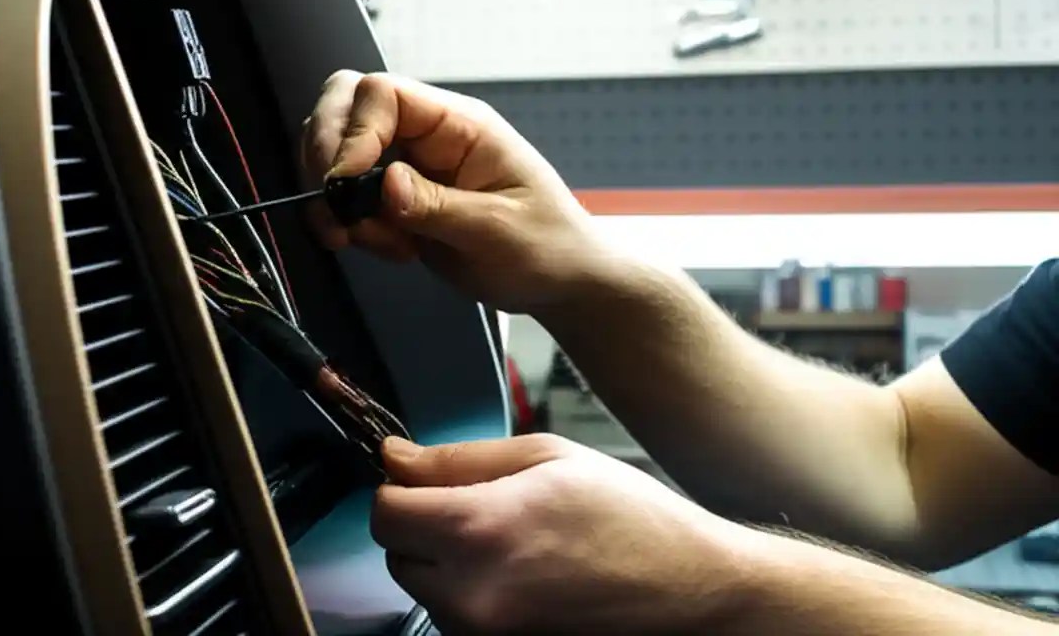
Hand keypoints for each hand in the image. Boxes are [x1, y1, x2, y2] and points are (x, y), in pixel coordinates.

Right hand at [300, 70, 603, 313]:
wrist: (557, 282)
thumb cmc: (546, 246)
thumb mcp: (498, 230)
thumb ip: (438, 206)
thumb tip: (386, 184)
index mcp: (459, 125)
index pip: (383, 94)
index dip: (354, 131)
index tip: (347, 182)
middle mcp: (427, 136)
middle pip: (346, 108)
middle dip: (326, 155)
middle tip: (335, 207)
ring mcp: (407, 167)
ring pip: (336, 154)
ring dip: (336, 200)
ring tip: (374, 241)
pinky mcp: (394, 203)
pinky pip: (348, 200)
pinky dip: (349, 226)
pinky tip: (390, 250)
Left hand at [370, 434, 752, 634]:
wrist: (691, 587)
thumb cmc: (632, 519)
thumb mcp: (547, 458)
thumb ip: (458, 459)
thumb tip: (396, 457)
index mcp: (481, 529)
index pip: (385, 512)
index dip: (400, 487)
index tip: (422, 478)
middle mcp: (473, 593)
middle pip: (397, 553)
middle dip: (422, 525)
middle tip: (478, 506)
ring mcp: (486, 633)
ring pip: (424, 587)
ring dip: (446, 561)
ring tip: (512, 540)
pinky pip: (456, 617)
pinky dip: (472, 592)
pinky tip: (522, 572)